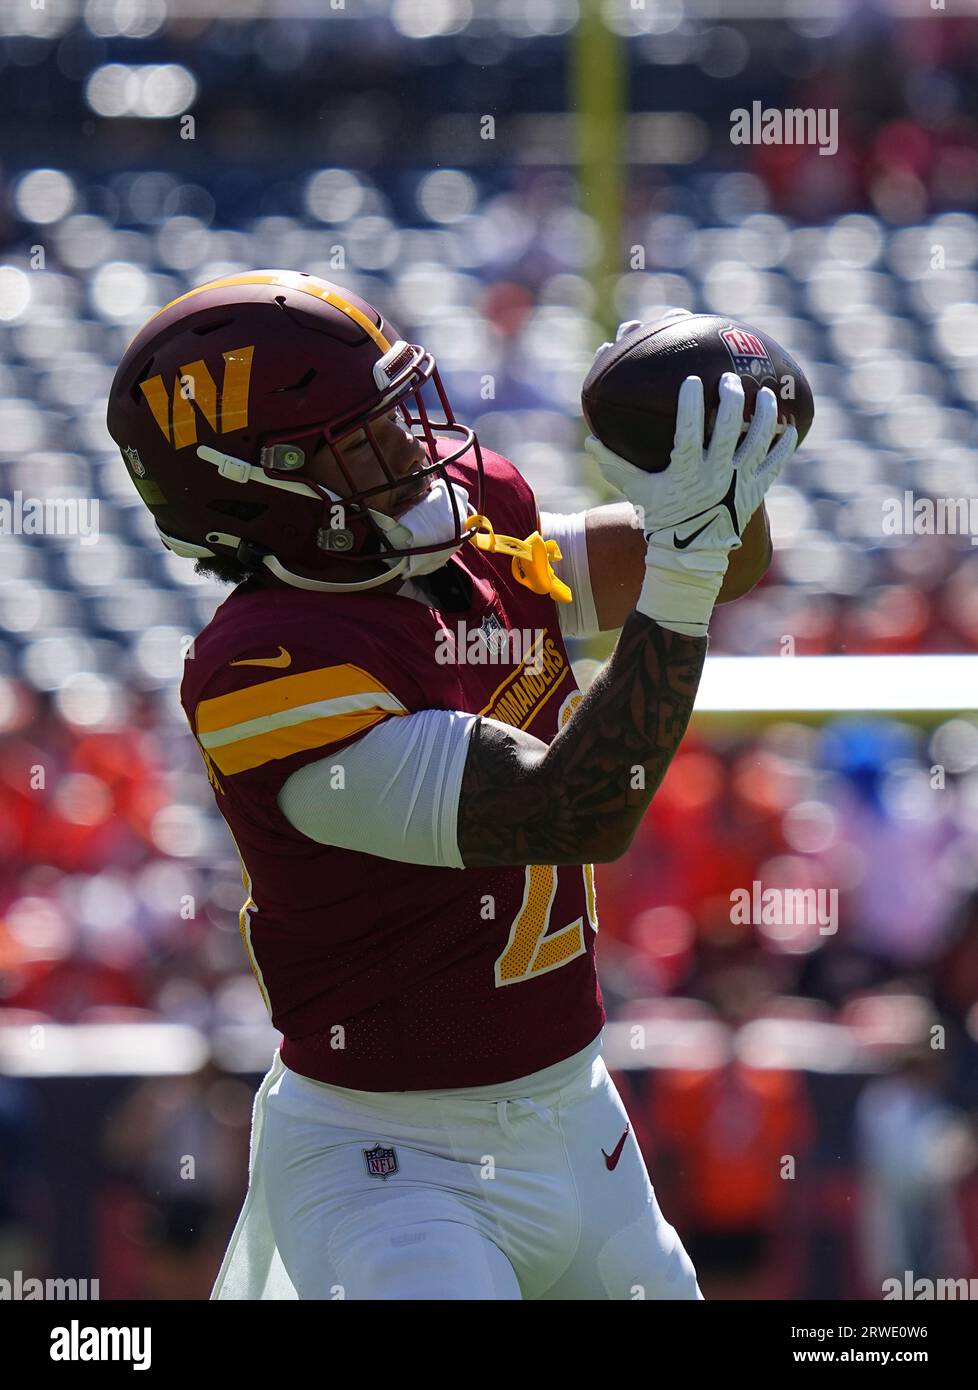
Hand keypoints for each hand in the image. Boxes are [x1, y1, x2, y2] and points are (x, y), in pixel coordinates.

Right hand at [585, 373, 795, 553]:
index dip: (691, 404)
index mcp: (686, 472)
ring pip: (757, 442)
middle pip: (727, 430)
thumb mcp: (637, 491)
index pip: (688, 431)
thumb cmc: (662, 517)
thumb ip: (615, 465)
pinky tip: (790, 427)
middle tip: (730, 379)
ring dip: (764, 415)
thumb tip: (588, 441)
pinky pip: (775, 464)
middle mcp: (715, 475)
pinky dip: (784, 446)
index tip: (693, 381)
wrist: (691, 556)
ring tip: (765, 395)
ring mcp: (739, 483)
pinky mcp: (755, 492)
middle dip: (731, 400)